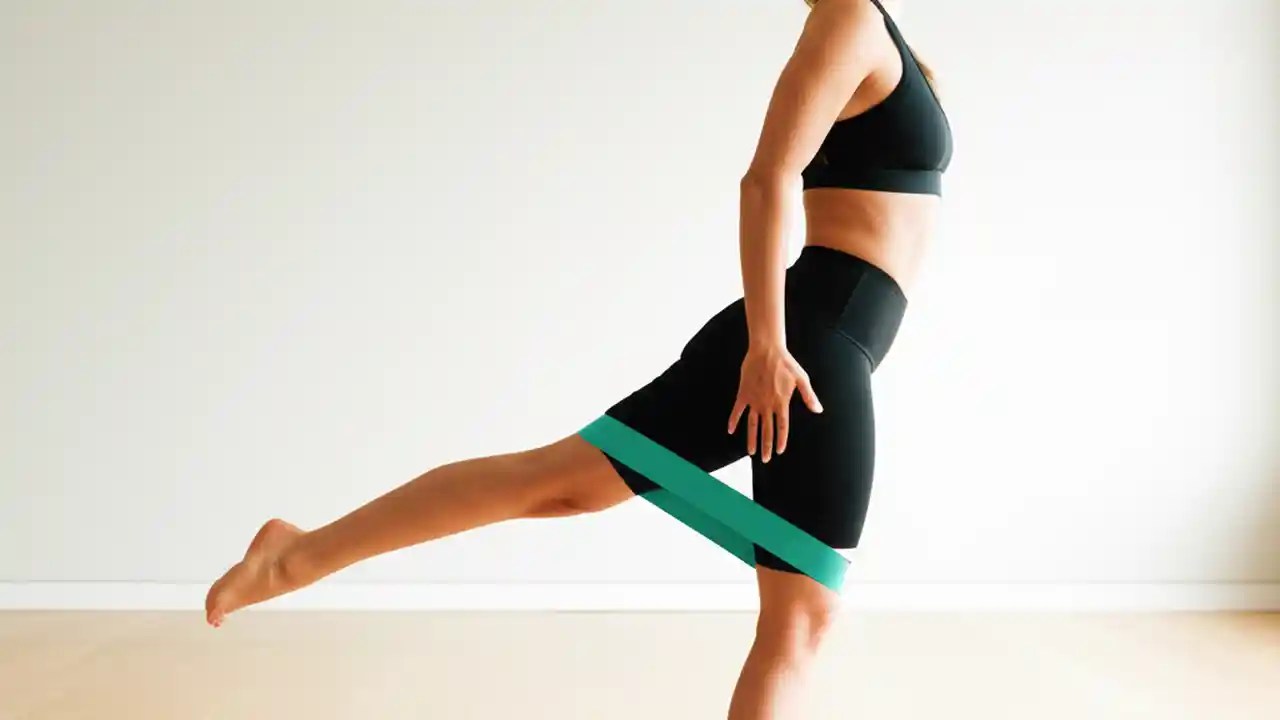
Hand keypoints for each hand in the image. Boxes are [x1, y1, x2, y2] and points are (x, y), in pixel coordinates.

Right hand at [727, 342, 822, 462]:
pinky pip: (737, 410)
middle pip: (766, 430)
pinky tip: (731, 430)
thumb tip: (819, 410)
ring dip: (752, 439)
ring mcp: (754, 401)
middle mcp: (767, 405)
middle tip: (765, 459)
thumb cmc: (786, 363)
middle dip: (766, 446)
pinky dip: (734, 420)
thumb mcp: (801, 379)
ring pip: (752, 425)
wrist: (766, 350)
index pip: (781, 427)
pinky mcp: (744, 394)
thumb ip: (809, 396)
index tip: (778, 451)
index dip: (780, 440)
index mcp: (781, 403)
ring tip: (751, 452)